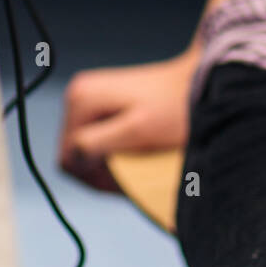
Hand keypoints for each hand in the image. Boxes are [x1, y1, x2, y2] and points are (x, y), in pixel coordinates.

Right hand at [58, 52, 197, 193]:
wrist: (198, 84)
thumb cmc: (174, 110)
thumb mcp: (138, 131)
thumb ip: (99, 143)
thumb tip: (70, 157)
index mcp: (81, 99)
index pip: (67, 157)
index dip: (93, 178)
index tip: (124, 181)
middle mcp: (78, 94)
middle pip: (74, 152)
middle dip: (101, 170)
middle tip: (134, 175)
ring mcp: (89, 98)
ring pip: (86, 148)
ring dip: (109, 162)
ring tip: (138, 164)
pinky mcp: (101, 104)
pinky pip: (96, 138)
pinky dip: (114, 151)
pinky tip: (136, 153)